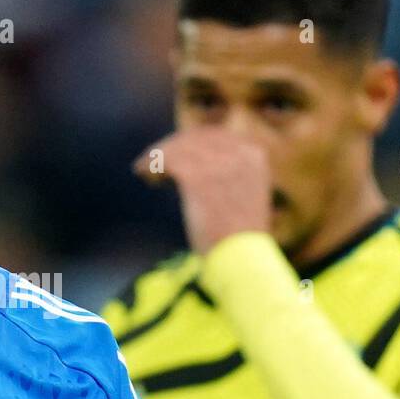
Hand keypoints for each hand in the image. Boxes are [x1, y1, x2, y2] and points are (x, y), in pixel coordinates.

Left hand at [133, 126, 272, 254]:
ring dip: (156, 157)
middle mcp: (239, 153)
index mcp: (255, 155)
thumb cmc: (239, 240)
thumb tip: (192, 166)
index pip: (214, 137)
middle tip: (152, 162)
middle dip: (170, 148)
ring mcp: (217, 162)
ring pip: (175, 148)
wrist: (241, 261)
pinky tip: (144, 176)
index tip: (174, 154)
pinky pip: (164, 160)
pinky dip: (151, 166)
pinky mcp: (195, 176)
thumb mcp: (242, 198)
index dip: (189, 143)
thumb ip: (225, 175)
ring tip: (145, 171)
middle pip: (193, 139)